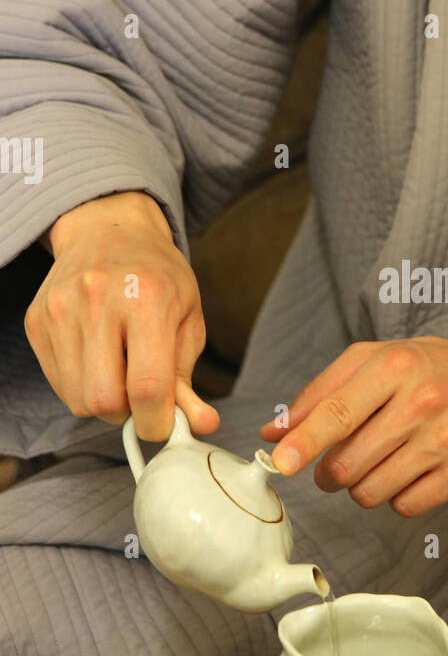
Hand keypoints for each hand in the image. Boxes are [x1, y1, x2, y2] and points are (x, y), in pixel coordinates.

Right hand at [25, 191, 218, 440]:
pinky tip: (97, 359)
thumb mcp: (188, 320)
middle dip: (126, 414)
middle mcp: (98, 301)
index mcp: (147, 298)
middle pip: (103, 400)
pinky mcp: (37, 320)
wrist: (109, 230)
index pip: (148, 387)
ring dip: (102, 402)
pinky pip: (59, 383)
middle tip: (140, 396)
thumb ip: (188, 377)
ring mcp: (60, 310)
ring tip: (119, 372)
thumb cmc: (158, 278)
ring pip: (76, 399)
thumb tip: (203, 425)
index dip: (158, 421)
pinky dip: (81, 385)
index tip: (164, 424)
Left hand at [259, 319, 447, 516]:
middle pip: (348, 463)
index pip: (338, 411)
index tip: (280, 463)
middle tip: (340, 461)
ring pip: (372, 492)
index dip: (304, 442)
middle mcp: (423, 402)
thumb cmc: (435, 366)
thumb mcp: (379, 359)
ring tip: (378, 464)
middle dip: (330, 472)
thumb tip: (274, 432)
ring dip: (361, 487)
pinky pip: (407, 506)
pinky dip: (396, 498)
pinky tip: (407, 473)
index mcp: (395, 366)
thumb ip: (323, 393)